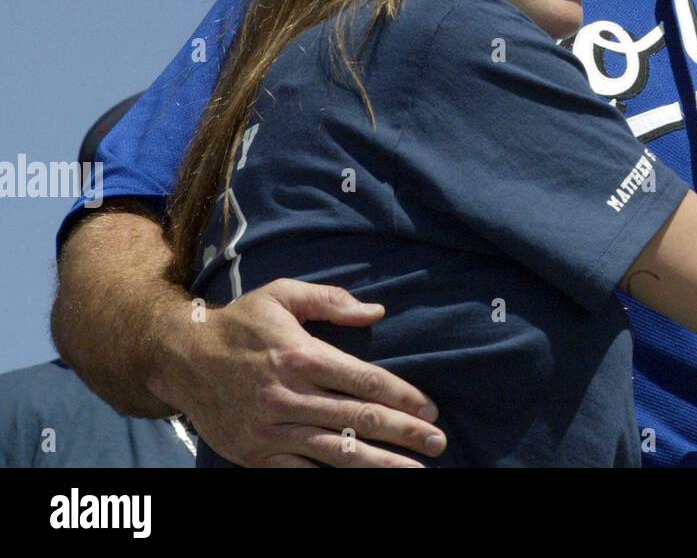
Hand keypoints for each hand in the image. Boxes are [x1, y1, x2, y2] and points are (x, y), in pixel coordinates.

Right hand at [157, 278, 446, 466]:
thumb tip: (377, 312)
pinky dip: (332, 479)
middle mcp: (288, 396)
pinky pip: (300, 473)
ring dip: (379, 464)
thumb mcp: (283, 295)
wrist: (178, 357)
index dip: (401, 397)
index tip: (430, 409)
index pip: (363, 381)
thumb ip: (331, 300)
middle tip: (437, 442)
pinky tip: (361, 483)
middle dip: (403, 433)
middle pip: (356, 420)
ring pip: (334, 453)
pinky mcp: (254, 454)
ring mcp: (270, 430)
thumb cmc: (240, 322)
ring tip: (414, 472)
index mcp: (300, 355)